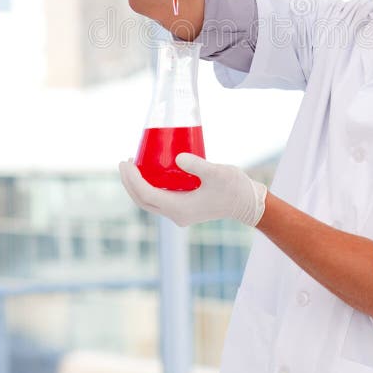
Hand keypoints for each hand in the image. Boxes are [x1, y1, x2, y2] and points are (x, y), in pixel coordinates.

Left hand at [119, 154, 266, 226]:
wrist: (248, 204)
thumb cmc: (235, 188)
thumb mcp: (217, 173)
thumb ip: (197, 165)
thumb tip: (178, 157)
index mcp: (179, 208)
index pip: (146, 194)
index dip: (132, 179)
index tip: (126, 162)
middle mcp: (176, 214)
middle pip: (142, 201)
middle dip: (129, 183)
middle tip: (124, 162)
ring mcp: (180, 213)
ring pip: (149, 202)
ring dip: (137, 186)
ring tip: (133, 166)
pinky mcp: (184, 209)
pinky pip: (159, 199)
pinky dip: (149, 187)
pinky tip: (151, 173)